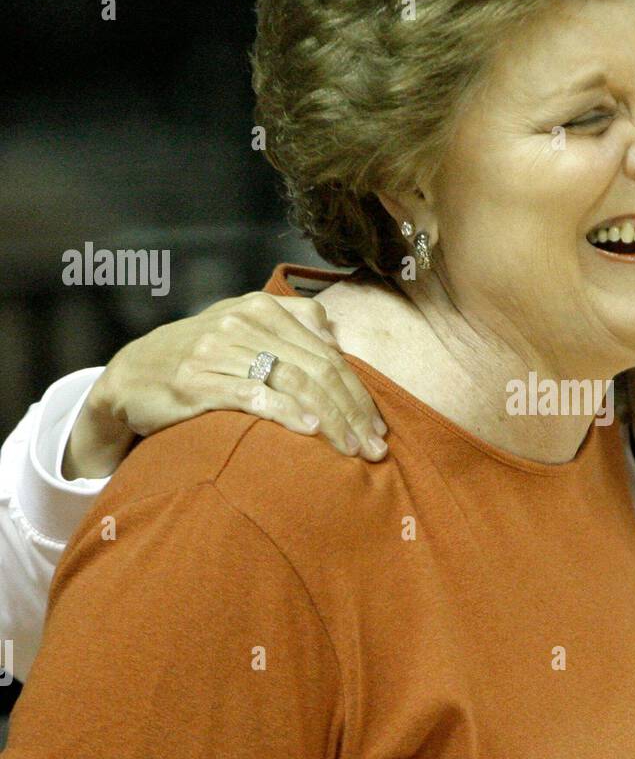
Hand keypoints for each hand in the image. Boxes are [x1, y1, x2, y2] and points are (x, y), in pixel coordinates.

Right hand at [62, 292, 388, 478]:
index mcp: (262, 308)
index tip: (379, 428)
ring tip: (354, 450)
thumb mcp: (242, 329)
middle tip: (376, 449)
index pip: (328, 355)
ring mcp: (219, 350)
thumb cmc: (198, 358)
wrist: (130, 376)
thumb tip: (335, 337)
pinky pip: (254, 396)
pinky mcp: (197, 380)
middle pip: (318, 370)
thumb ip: (290, 325)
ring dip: (332, 420)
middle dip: (353, 412)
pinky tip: (311, 430)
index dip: (360, 393)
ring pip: (294, 383)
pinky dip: (287, 413)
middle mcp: (244, 323)